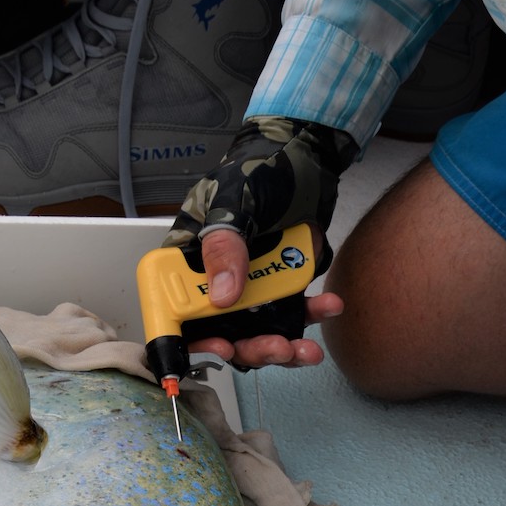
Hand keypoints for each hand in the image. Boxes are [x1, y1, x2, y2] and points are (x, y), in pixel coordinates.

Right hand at [164, 115, 356, 369]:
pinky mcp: (281, 288)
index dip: (194, 340)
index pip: (177, 314)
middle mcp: (215, 284)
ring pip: (258, 335)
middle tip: (276, 348)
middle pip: (222, 335)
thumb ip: (224, 245)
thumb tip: (223, 297)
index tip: (221, 349)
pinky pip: (293, 315)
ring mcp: (249, 289)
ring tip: (304, 349)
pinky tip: (328, 306)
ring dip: (283, 348)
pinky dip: (311, 317)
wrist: (304, 157)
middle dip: (251, 349)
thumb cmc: (257, 168)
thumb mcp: (234, 201)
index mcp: (188, 263)